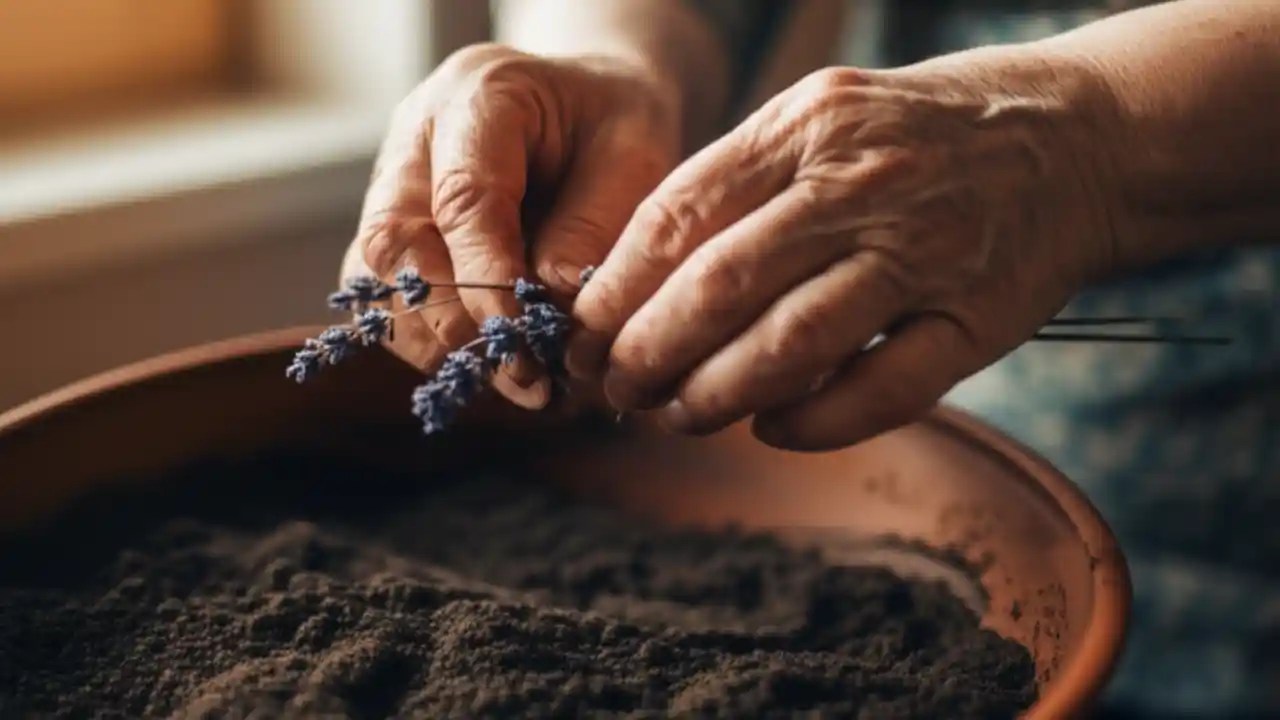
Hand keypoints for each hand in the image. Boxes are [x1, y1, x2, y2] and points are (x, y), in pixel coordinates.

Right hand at [340, 43, 680, 408]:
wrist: (589, 100)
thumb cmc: (615, 119)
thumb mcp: (634, 151)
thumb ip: (592, 224)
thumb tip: (552, 308)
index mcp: (477, 96)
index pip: (463, 200)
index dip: (488, 281)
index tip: (529, 343)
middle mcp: (415, 139)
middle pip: (395, 243)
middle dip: (454, 324)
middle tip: (525, 379)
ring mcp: (393, 185)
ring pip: (376, 280)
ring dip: (438, 344)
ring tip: (517, 384)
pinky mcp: (394, 231)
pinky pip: (386, 299)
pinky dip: (433, 343)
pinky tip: (494, 370)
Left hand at [568, 61, 1117, 449]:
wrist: (1075, 138)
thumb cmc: (920, 137)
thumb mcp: (823, 120)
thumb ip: (739, 185)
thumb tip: (639, 276)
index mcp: (808, 126)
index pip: (682, 212)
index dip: (618, 284)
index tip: (584, 330)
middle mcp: (862, 184)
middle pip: (723, 283)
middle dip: (650, 351)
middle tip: (617, 389)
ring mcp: (925, 254)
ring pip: (793, 343)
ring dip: (717, 393)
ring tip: (676, 416)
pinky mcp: (977, 320)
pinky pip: (881, 390)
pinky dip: (813, 422)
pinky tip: (772, 429)